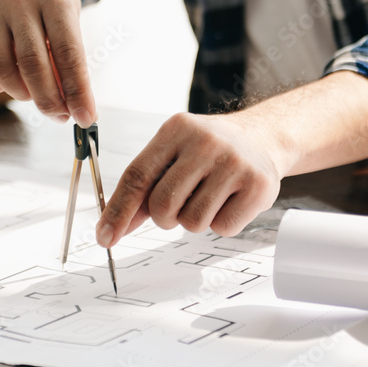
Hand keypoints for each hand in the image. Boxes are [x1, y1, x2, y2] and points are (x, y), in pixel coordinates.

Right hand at [0, 0, 96, 125]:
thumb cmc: (49, 2)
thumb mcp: (69, 18)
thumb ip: (69, 58)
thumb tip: (72, 104)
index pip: (68, 53)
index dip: (78, 90)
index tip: (84, 116)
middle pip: (33, 64)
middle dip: (49, 100)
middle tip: (59, 115)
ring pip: (1, 69)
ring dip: (20, 93)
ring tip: (32, 94)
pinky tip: (7, 82)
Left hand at [95, 112, 286, 247]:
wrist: (262, 138)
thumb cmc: (209, 150)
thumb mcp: (174, 153)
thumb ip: (144, 187)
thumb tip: (112, 227)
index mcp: (176, 129)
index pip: (137, 176)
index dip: (118, 210)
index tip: (105, 237)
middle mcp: (205, 142)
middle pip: (162, 206)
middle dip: (165, 217)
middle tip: (181, 204)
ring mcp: (234, 163)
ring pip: (192, 222)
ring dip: (195, 220)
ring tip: (209, 197)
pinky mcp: (258, 185)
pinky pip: (222, 228)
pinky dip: (221, 223)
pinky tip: (230, 200)